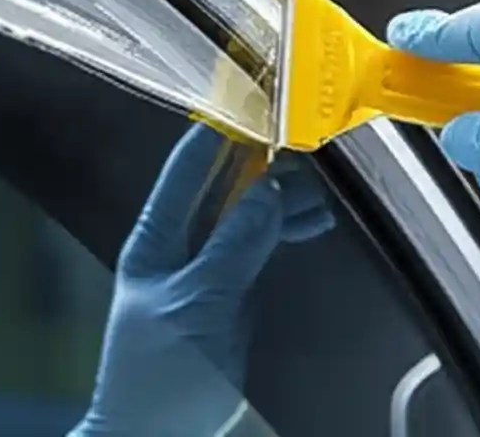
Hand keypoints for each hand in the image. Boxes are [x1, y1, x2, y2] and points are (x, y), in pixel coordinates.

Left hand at [71, 124, 333, 435]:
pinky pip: (261, 250)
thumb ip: (235, 247)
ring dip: (283, 199)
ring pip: (249, 217)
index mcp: (154, 240)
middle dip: (264, 164)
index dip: (218, 131)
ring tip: (324, 186)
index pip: (187, 169)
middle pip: (225, 189)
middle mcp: (180, 248)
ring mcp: (206, 272)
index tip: (251, 99)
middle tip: (306, 141)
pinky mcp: (230, 298)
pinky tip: (314, 223)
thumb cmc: (156, 380)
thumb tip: (268, 193)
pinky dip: (287, 232)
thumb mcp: (199, 306)